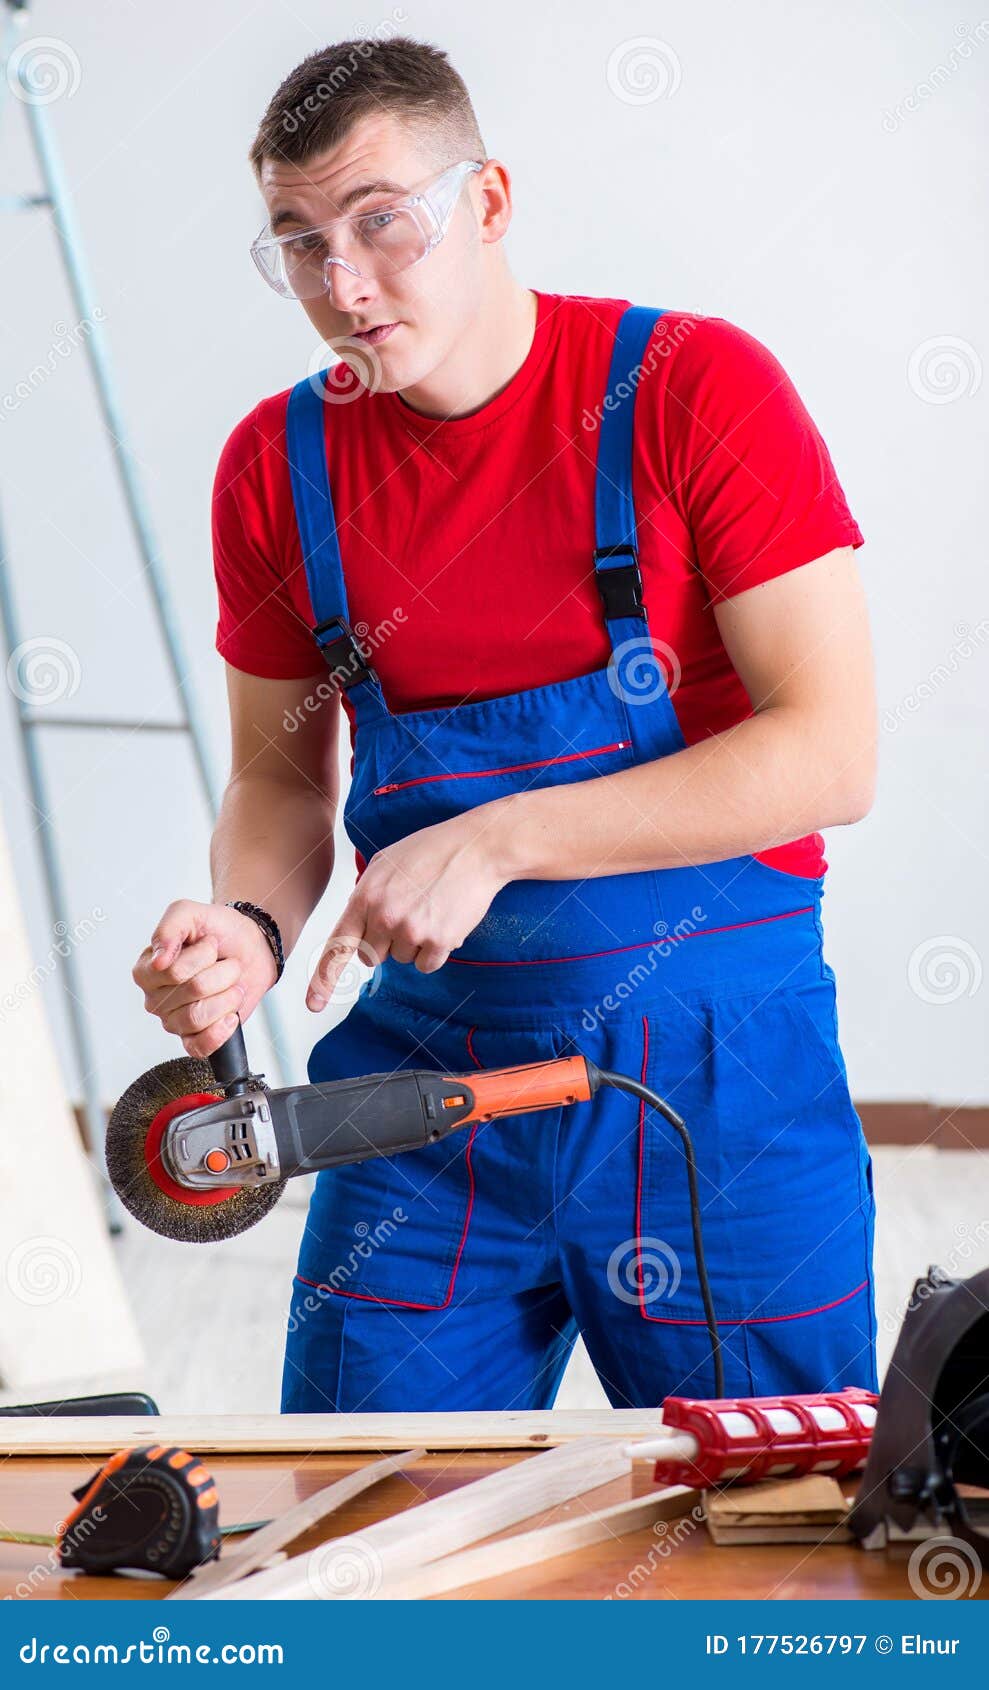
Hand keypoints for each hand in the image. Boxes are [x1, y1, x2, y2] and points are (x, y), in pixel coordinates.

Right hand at [132, 899, 278, 1058]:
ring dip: (227, 997)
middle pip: (192, 991)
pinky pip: (199, 1047)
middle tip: (225, 964)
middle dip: (222, 972)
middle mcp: (156, 998)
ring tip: (232, 985)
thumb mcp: (190, 912)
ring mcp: (173, 1021)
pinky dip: (220, 1031)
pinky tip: (230, 1015)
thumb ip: (169, 927)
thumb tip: (158, 960)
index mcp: (147, 969)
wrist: (249, 948)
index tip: (210, 943)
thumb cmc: (217, 932)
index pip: (173, 971)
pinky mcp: (194, 1038)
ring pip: (198, 1017)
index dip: (203, 955)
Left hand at [306, 808, 510, 1008]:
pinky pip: (426, 965)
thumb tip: (358, 921)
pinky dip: (435, 952)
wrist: (476, 849)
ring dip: (414, 944)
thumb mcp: (385, 863)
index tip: (314, 1004)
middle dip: (385, 943)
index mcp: (365, 896)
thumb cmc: (433, 850)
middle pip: (373, 956)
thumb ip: (366, 894)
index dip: (324, 979)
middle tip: (406, 915)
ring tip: (430, 910)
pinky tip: (444, 923)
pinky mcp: (438, 941)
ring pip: (402, 960)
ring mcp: (411, 931)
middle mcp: (384, 916)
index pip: (338, 945)